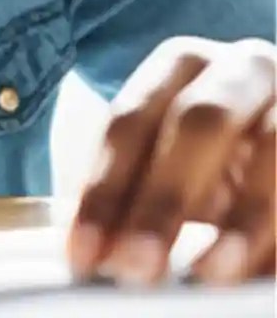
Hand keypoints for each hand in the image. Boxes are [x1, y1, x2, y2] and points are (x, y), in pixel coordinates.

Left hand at [68, 37, 275, 285]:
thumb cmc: (206, 160)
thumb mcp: (163, 161)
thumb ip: (124, 193)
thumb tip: (86, 251)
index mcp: (180, 65)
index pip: (129, 123)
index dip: (103, 191)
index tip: (81, 255)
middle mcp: (241, 68)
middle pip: (198, 124)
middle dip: (164, 198)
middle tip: (138, 267)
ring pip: (274, 148)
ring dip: (243, 218)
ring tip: (212, 274)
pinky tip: (264, 271)